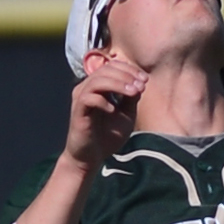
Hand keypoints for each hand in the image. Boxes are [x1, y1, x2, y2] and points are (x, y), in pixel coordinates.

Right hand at [70, 51, 144, 168]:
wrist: (92, 156)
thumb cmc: (108, 135)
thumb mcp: (126, 114)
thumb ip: (131, 98)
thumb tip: (139, 82)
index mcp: (98, 86)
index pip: (112, 66)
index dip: (129, 69)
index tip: (145, 80)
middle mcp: (87, 88)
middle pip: (105, 70)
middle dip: (126, 75)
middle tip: (141, 86)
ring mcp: (81, 99)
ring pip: (97, 81)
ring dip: (118, 84)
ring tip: (133, 93)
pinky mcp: (78, 111)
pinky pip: (88, 98)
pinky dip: (103, 102)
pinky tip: (114, 110)